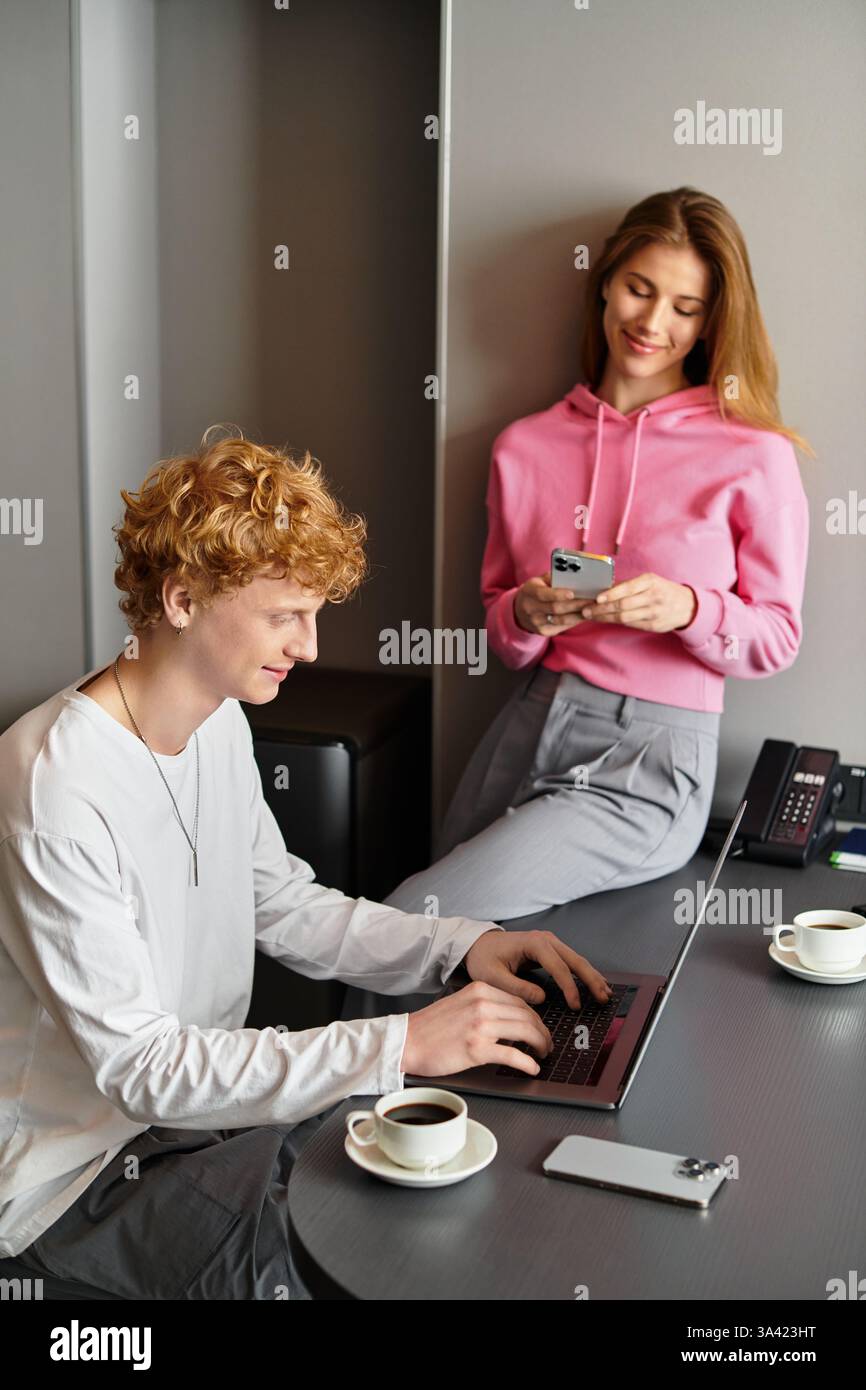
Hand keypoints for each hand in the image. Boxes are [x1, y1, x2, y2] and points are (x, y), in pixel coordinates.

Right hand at [400, 930, 612, 1079]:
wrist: (406, 1042)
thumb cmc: (430, 1028)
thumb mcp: (460, 1004)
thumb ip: (485, 1007)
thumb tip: (512, 1022)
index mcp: (479, 989)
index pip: (519, 1001)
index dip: (535, 1017)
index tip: (540, 1028)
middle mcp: (482, 1003)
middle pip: (527, 1015)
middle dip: (543, 1032)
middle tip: (547, 1043)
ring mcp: (481, 1025)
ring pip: (526, 1032)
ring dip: (540, 1045)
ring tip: (543, 1054)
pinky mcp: (478, 1048)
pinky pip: (514, 1054)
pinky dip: (528, 1062)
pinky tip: (532, 1067)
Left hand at [463, 927, 611, 1009]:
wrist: (478, 944)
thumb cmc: (483, 958)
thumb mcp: (492, 976)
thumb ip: (516, 988)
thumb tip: (542, 998)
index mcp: (533, 943)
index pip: (558, 967)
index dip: (569, 987)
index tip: (576, 1005)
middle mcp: (546, 940)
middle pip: (575, 960)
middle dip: (591, 980)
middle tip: (603, 999)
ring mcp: (550, 943)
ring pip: (577, 960)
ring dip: (592, 977)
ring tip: (605, 994)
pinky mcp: (550, 950)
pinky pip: (571, 962)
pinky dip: (584, 973)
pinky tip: (595, 983)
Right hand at [513, 571, 586, 635]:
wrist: (521, 611)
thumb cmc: (536, 590)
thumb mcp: (540, 580)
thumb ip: (554, 577)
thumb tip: (575, 575)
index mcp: (529, 592)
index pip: (543, 594)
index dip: (558, 594)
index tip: (572, 593)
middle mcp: (530, 609)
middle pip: (555, 608)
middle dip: (575, 604)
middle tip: (592, 600)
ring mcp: (536, 622)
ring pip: (561, 620)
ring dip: (579, 614)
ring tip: (592, 608)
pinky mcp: (544, 631)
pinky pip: (563, 626)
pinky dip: (575, 620)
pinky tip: (585, 614)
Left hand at [577, 573, 696, 632]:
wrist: (687, 606)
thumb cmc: (663, 590)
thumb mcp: (650, 581)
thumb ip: (629, 585)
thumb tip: (604, 589)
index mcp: (650, 582)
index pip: (628, 588)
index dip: (611, 594)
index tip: (597, 598)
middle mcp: (653, 597)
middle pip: (623, 605)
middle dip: (602, 609)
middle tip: (586, 610)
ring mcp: (653, 613)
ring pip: (625, 617)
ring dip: (605, 617)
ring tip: (591, 616)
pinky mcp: (653, 625)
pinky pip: (631, 624)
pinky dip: (616, 622)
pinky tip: (606, 620)